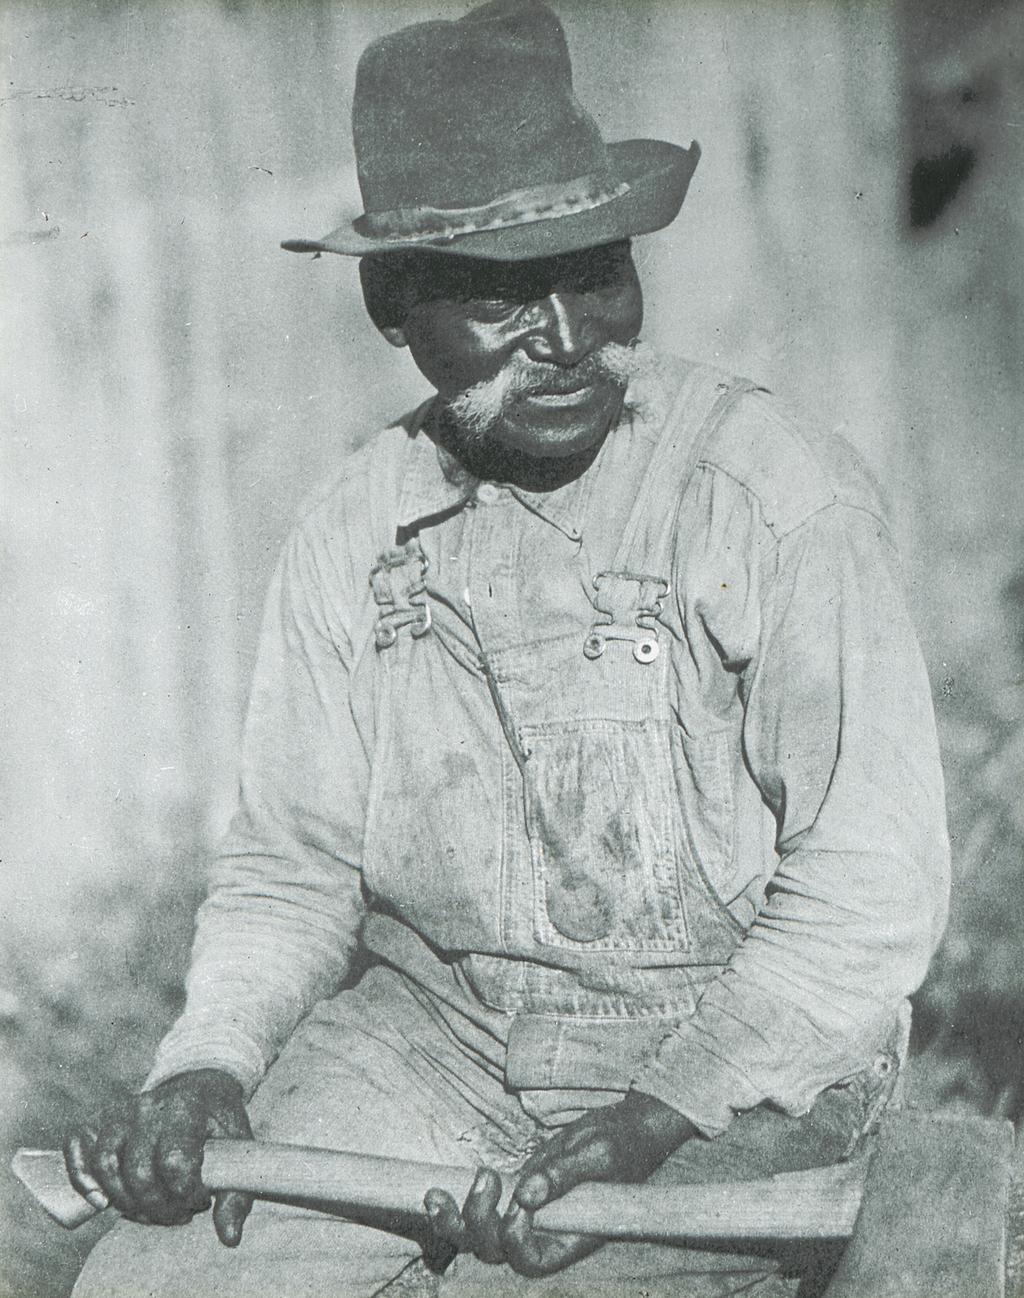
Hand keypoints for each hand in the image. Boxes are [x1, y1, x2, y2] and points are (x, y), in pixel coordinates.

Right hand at [64, 1069, 254, 1245]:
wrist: (200, 1087)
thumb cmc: (218, 1122)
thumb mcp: (239, 1148)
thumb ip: (236, 1194)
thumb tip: (229, 1238)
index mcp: (187, 1107)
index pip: (175, 1162)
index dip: (185, 1194)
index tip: (200, 1199)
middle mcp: (149, 1105)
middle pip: (139, 1172)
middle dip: (157, 1207)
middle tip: (177, 1213)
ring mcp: (121, 1110)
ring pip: (106, 1165)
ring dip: (125, 1202)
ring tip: (149, 1211)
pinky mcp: (100, 1118)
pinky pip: (77, 1145)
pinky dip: (82, 1177)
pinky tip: (102, 1200)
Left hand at [423, 1091, 696, 1276]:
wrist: (624, 1130)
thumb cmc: (620, 1145)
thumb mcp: (599, 1154)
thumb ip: (565, 1174)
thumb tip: (527, 1194)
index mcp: (570, 1239)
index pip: (530, 1261)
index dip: (515, 1240)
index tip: (520, 1202)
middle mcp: (543, 1236)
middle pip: (495, 1253)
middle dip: (478, 1223)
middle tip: (485, 1176)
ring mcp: (525, 1216)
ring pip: (477, 1240)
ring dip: (453, 1223)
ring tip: (434, 1195)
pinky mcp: (513, 1194)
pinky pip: (477, 1213)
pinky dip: (454, 1207)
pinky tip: (434, 1192)